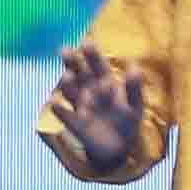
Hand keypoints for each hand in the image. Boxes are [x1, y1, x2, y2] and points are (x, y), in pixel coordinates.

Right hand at [44, 46, 152, 179]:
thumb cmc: (126, 119)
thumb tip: (135, 67)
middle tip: (65, 50)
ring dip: (67, 85)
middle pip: (80, 74)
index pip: (98, 66)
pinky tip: (55, 103)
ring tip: (67, 75)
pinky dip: (60, 110)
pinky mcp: (75, 124)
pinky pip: (66, 116)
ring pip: (71, 92)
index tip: (86, 42)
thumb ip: (134, 87)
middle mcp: (89, 91)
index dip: (92, 55)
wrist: (117, 147)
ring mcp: (80, 106)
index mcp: (105, 83)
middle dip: (73, 63)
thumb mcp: (134, 104)